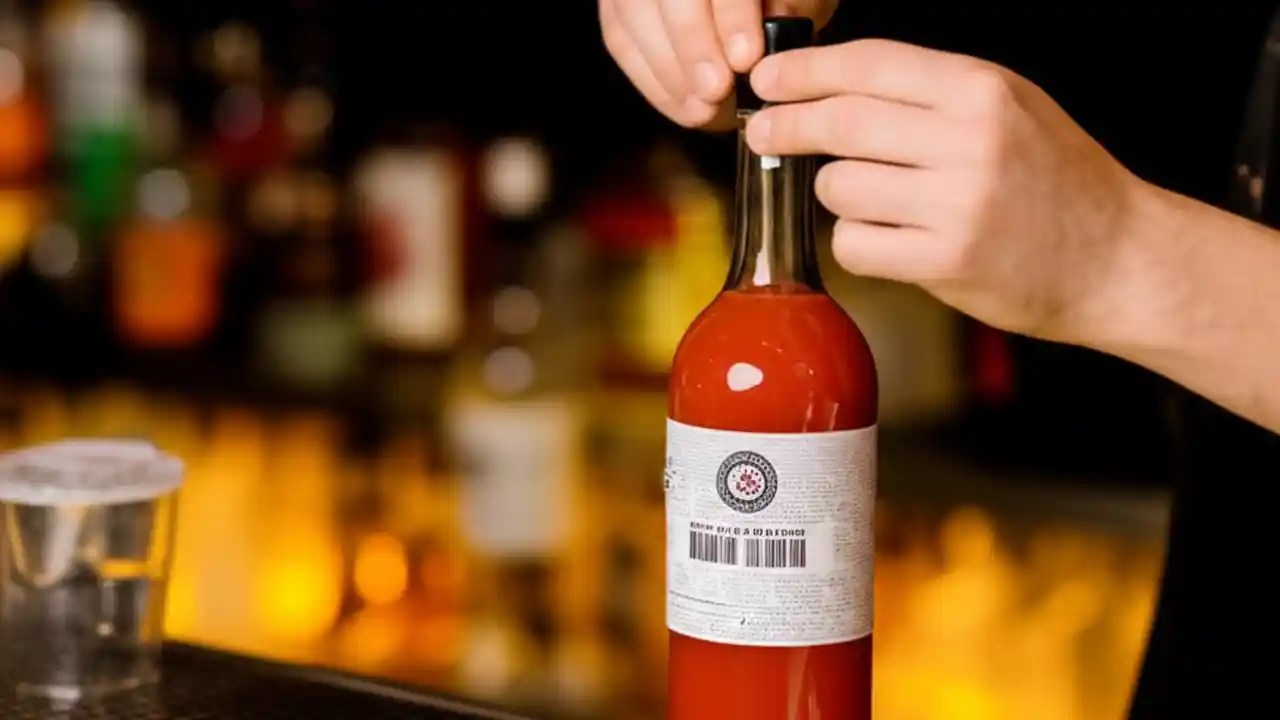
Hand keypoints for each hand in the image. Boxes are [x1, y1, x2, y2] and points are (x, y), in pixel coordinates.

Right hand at [599, 0, 838, 129]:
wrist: (739, 6)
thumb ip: (792, 5)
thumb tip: (773, 39)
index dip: (731, 15)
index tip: (745, 58)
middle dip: (692, 46)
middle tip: (716, 91)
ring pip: (634, 16)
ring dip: (669, 72)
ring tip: (704, 110)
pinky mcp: (618, 4)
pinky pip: (621, 39)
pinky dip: (652, 79)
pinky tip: (684, 107)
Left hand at [744, 39, 1143, 343]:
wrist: (1119, 257)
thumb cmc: (1057, 180)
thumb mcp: (1010, 107)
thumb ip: (931, 92)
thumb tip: (833, 83)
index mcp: (981, 90)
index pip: (868, 64)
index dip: (804, 70)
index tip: (767, 79)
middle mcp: (970, 140)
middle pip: (840, 122)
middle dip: (786, 125)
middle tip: (762, 131)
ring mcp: (957, 204)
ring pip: (839, 186)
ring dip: (836, 193)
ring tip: (870, 199)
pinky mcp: (945, 261)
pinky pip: (855, 244)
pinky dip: (856, 242)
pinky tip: (887, 240)